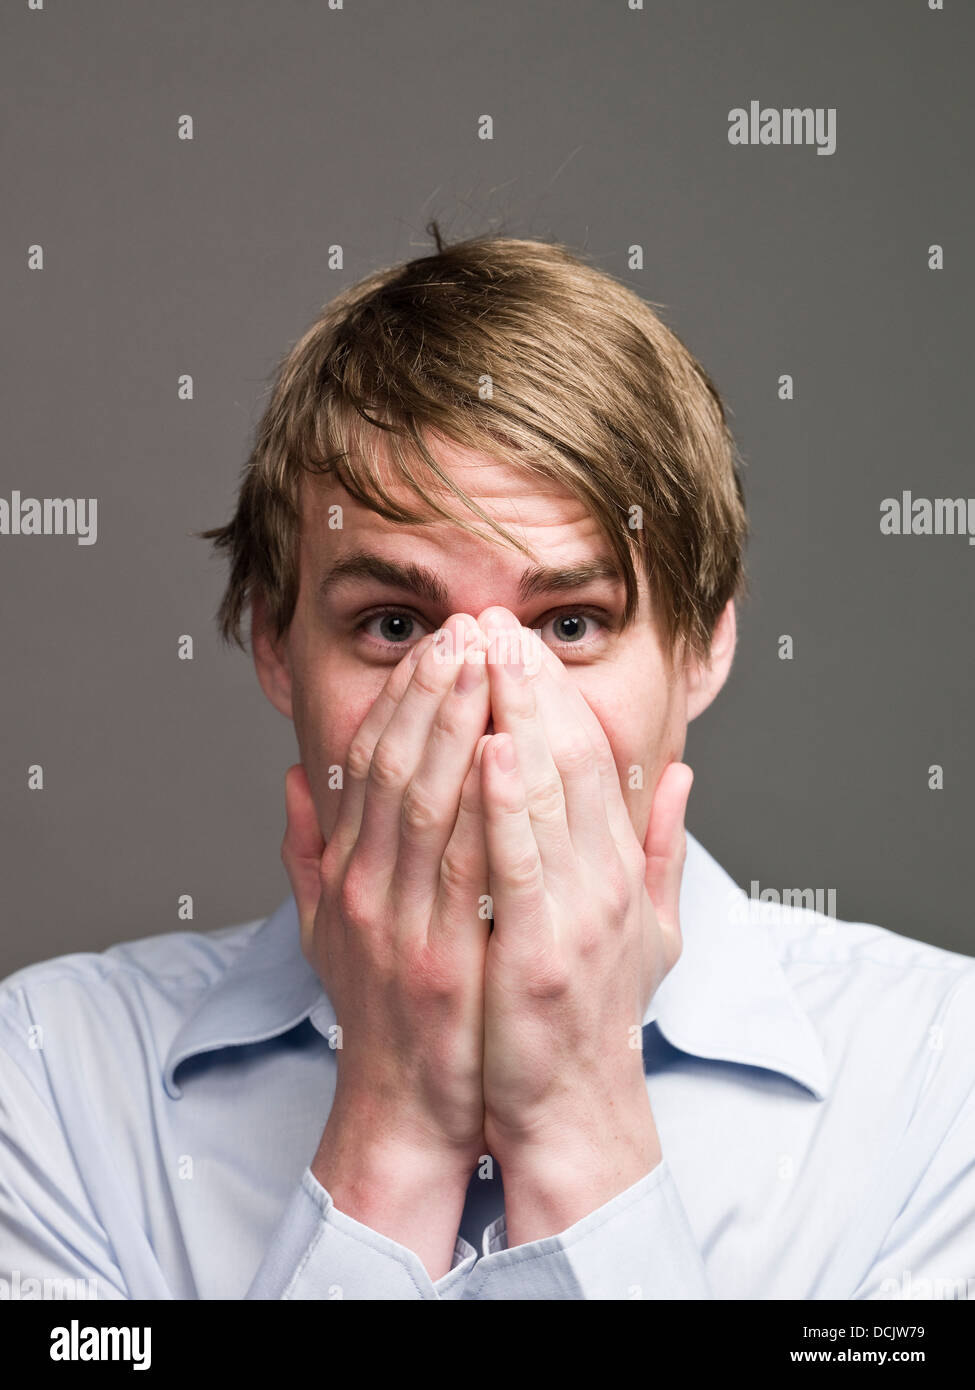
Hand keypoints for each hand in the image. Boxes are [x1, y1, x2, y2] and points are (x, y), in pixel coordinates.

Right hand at [280, 613, 493, 1276]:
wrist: (406, 1106)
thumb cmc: (382, 1010)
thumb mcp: (325, 928)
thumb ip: (308, 850)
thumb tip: (294, 778)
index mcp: (346, 873)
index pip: (368, 764)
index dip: (401, 698)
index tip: (436, 646)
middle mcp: (364, 889)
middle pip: (395, 766)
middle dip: (431, 690)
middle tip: (467, 627)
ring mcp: (400, 924)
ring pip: (425, 801)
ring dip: (455, 724)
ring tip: (484, 661)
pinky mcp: (441, 960)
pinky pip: (467, 866)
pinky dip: (483, 803)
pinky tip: (503, 749)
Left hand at [475, 613, 692, 1241]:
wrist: (571, 1108)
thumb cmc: (591, 1014)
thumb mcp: (646, 925)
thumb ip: (658, 847)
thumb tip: (685, 775)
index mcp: (617, 866)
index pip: (590, 756)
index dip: (553, 693)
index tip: (516, 641)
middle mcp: (606, 880)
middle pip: (570, 758)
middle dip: (528, 683)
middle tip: (491, 619)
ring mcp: (579, 917)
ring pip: (548, 795)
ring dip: (513, 717)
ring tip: (484, 653)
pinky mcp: (543, 956)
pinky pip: (521, 865)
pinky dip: (508, 804)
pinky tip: (490, 748)